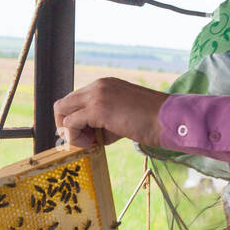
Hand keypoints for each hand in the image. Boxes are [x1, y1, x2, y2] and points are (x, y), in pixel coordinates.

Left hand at [53, 78, 169, 149]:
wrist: (168, 119)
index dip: (77, 122)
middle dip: (67, 127)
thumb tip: (90, 138)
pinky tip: (95, 144)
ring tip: (92, 143)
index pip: (75, 101)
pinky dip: (77, 138)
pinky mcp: (97, 108)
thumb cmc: (151, 122)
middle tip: (86, 141)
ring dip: (71, 132)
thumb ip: (103, 124)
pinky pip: (70, 124)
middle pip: (62, 104)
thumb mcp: (122, 119)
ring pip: (61, 111)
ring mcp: (96, 95)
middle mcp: (98, 85)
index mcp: (104, 85)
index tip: (92, 136)